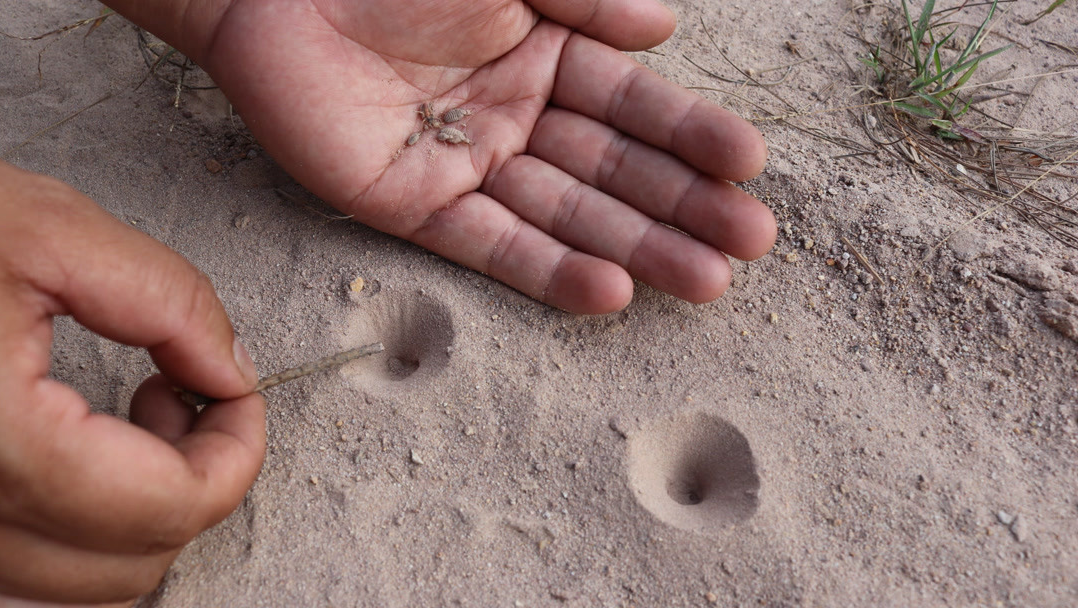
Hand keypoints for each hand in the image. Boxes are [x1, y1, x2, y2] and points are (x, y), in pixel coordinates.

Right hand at [0, 161, 265, 603]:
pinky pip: (30, 566)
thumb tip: (231, 372)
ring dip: (142, 507)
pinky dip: (84, 521)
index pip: (168, 507)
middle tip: (186, 394)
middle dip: (195, 480)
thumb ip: (168, 302)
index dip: (236, 452)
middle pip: (133, 563)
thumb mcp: (50, 231)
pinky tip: (84, 440)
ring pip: (84, 581)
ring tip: (134, 410)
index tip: (239, 396)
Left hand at [108, 0, 776, 313]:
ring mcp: (466, 165)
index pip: (631, 103)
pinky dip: (548, 270)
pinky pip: (489, 244)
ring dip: (634, 249)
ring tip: (704, 281)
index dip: (690, 134)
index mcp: (542, 53)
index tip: (750, 165)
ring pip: (564, 215)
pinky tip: (610, 293)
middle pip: (611, 169)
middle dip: (681, 205)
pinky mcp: (412, 206)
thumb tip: (663, 27)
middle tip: (747, 243)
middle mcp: (514, 114)